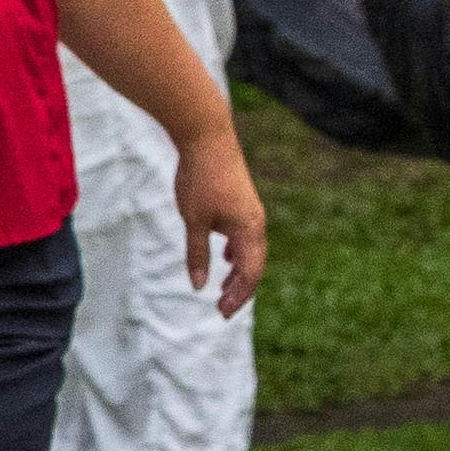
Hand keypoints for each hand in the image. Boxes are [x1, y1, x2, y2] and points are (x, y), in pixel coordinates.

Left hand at [177, 129, 269, 317]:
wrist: (207, 137)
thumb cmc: (200, 179)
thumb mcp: (193, 221)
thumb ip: (197, 254)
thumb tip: (198, 286)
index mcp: (249, 229)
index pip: (250, 273)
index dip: (239, 296)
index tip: (223, 312)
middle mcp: (256, 222)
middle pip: (253, 264)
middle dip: (240, 289)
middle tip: (223, 310)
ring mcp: (250, 211)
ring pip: (250, 250)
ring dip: (239, 271)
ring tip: (225, 290)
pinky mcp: (241, 202)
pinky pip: (244, 235)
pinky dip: (237, 252)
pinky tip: (226, 258)